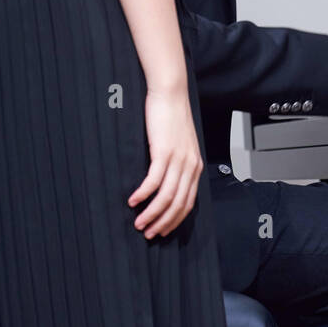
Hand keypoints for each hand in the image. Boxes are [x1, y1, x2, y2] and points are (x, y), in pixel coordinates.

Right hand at [127, 87, 203, 238]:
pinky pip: (154, 180)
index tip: (161, 231)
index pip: (188, 203)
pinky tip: (132, 200)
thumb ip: (178, 163)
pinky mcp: (164, 151)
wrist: (170, 93)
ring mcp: (178, 159)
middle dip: (162, 223)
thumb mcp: (181, 143)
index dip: (174, 221)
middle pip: (178, 204)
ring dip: (151, 213)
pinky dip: (143, 194)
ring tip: (138, 222)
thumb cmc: (172, 117)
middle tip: (147, 233)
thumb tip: (166, 183)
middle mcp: (190, 165)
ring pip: (167, 197)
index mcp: (195, 166)